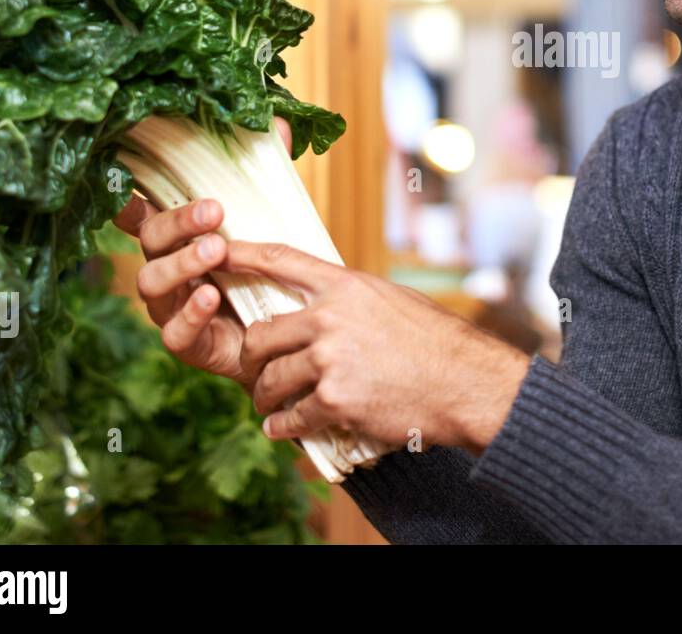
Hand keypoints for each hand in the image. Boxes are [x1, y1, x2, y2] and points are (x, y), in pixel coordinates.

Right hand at [112, 119, 293, 391]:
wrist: (294, 330)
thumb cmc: (271, 267)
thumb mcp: (274, 216)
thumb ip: (270, 174)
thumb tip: (278, 123)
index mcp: (180, 236)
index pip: (144, 212)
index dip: (130, 198)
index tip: (132, 182)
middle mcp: (167, 267)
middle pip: (150, 239)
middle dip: (177, 222)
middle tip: (214, 211)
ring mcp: (172, 307)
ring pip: (152, 284)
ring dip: (182, 264)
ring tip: (217, 251)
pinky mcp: (188, 344)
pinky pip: (174, 334)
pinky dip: (190, 315)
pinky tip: (211, 298)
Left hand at [231, 242, 531, 453]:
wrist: (464, 382)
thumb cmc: (435, 342)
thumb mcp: (392, 301)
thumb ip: (351, 301)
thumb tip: (322, 305)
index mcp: (346, 286)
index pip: (282, 260)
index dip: (243, 255)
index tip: (217, 253)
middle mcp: (331, 318)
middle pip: (261, 334)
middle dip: (251, 357)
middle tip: (254, 370)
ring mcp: (331, 359)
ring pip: (270, 379)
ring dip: (263, 397)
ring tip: (268, 406)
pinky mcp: (336, 400)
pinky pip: (291, 416)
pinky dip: (282, 427)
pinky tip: (282, 429)